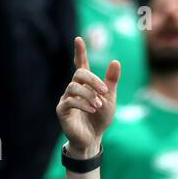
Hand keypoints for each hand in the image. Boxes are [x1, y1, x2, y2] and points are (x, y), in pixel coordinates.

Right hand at [57, 36, 119, 157]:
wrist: (93, 139)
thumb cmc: (100, 118)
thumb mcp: (110, 99)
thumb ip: (111, 82)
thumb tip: (115, 61)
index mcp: (85, 84)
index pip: (80, 64)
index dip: (80, 52)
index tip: (79, 39)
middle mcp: (73, 88)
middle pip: (79, 74)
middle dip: (93, 80)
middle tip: (104, 91)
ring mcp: (66, 98)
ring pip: (73, 87)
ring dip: (89, 95)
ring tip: (99, 106)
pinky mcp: (62, 110)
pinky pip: (69, 101)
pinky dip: (82, 104)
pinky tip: (92, 109)